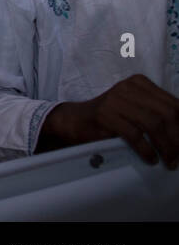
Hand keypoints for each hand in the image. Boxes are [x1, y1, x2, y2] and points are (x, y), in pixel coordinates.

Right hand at [41, 74, 178, 167]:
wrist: (76, 120)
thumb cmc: (111, 117)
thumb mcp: (136, 108)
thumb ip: (158, 112)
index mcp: (140, 83)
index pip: (174, 104)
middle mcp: (128, 87)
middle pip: (167, 113)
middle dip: (177, 138)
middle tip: (178, 157)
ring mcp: (115, 100)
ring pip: (153, 124)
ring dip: (166, 147)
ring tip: (168, 161)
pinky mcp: (105, 115)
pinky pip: (135, 135)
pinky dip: (147, 150)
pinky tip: (151, 159)